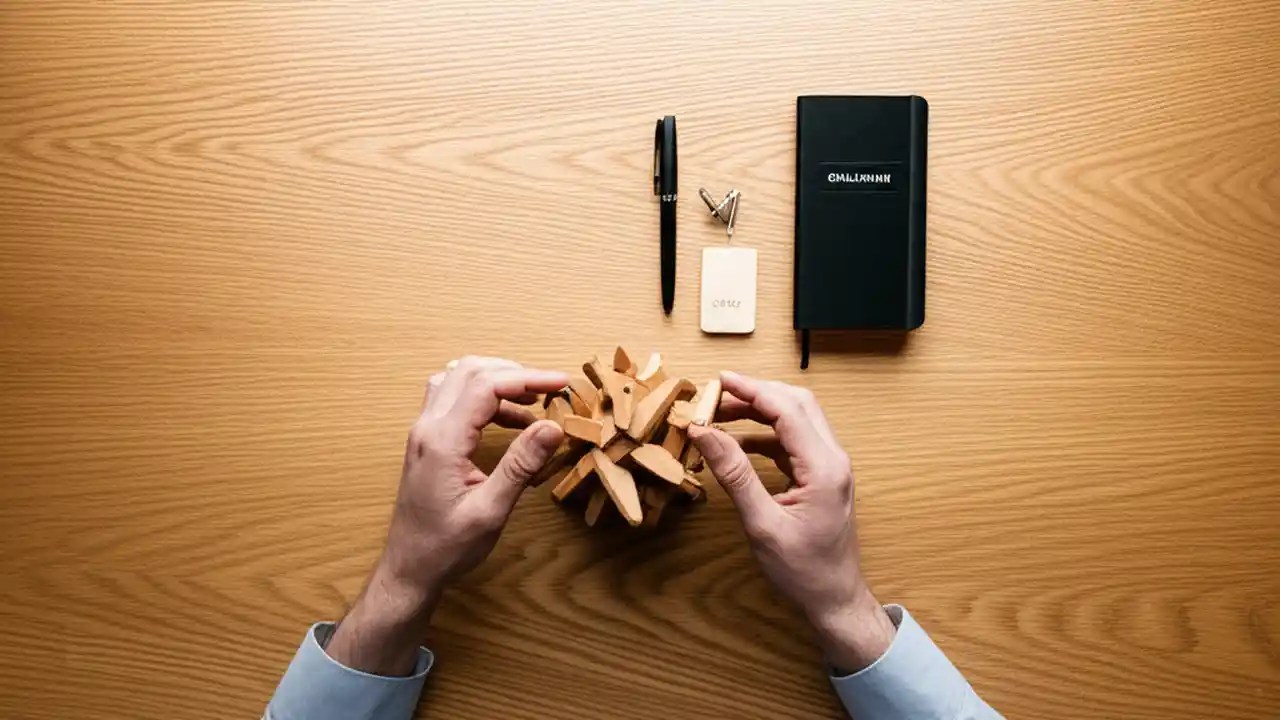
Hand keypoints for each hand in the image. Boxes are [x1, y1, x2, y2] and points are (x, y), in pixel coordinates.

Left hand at [326, 356, 568, 674]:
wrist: (409, 568)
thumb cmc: (446, 547)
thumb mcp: (490, 511)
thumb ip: (520, 466)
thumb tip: (553, 427)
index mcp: (442, 442)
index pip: (486, 386)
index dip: (527, 378)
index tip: (561, 383)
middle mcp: (427, 427)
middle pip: (469, 370)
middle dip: (514, 373)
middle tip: (548, 390)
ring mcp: (423, 431)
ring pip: (458, 379)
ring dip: (496, 381)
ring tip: (532, 403)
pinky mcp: (426, 440)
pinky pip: (452, 398)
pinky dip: (484, 398)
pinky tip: (511, 421)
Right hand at [687, 371, 895, 672]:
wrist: (835, 598)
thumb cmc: (803, 571)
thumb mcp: (762, 524)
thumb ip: (734, 474)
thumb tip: (706, 434)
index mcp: (824, 468)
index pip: (787, 410)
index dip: (751, 390)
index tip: (718, 380)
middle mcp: (833, 459)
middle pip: (796, 403)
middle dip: (755, 393)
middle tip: (715, 396)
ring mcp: (830, 466)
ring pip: (796, 418)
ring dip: (760, 411)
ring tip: (720, 415)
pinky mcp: (822, 476)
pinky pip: (794, 441)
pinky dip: (765, 434)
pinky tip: (737, 443)